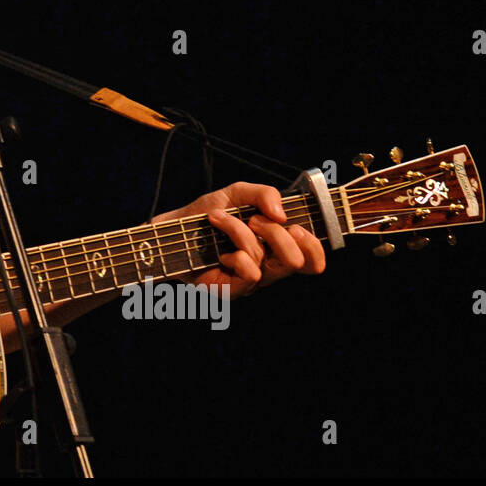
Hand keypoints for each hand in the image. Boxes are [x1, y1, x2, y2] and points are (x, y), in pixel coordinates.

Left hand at [153, 182, 325, 296]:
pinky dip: (236, 253)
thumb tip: (282, 214)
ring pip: (266, 258)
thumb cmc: (207, 214)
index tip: (293, 225)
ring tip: (219, 219)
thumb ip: (264, 194)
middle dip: (277, 234)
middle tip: (254, 220)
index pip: (313, 260)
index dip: (313, 246)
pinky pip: (251, 272)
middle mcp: (267, 268)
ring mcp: (249, 282)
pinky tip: (219, 251)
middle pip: (296, 260)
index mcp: (276, 248)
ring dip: (240, 231)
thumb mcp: (236, 194)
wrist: (172, 229)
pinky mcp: (232, 291)